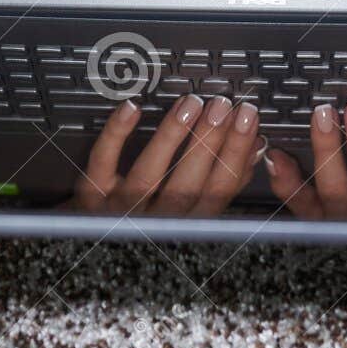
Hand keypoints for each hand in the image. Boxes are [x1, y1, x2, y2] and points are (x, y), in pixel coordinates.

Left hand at [71, 94, 261, 215]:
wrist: (93, 243)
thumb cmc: (154, 221)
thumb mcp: (194, 211)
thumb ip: (226, 183)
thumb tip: (256, 150)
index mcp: (188, 224)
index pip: (220, 190)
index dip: (237, 153)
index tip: (248, 119)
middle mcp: (157, 222)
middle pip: (188, 183)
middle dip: (209, 140)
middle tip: (223, 105)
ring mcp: (121, 210)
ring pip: (149, 174)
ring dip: (172, 135)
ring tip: (191, 104)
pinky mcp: (90, 196)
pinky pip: (102, 163)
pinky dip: (117, 134)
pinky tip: (133, 108)